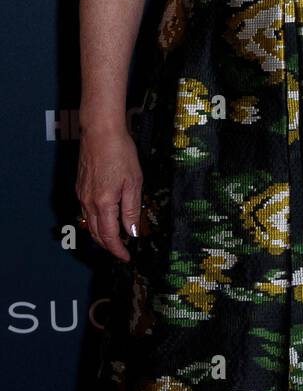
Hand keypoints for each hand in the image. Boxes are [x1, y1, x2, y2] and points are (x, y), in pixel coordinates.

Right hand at [75, 125, 142, 260]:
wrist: (100, 132)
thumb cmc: (120, 153)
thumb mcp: (134, 182)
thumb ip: (131, 209)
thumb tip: (132, 231)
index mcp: (103, 203)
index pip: (109, 236)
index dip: (117, 250)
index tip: (126, 257)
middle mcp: (88, 202)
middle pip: (96, 233)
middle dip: (109, 245)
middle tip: (122, 251)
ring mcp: (82, 194)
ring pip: (89, 223)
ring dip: (101, 234)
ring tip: (115, 238)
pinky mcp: (80, 187)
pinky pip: (86, 211)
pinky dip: (95, 221)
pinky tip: (105, 218)